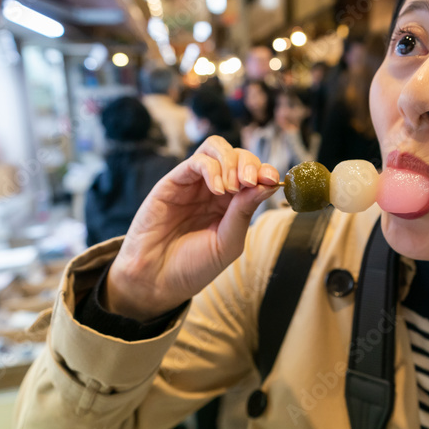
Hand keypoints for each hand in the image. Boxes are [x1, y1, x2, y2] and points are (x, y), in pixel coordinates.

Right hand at [106, 136, 280, 320]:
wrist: (156, 280)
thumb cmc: (193, 266)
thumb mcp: (228, 242)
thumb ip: (245, 212)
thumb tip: (269, 184)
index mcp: (231, 204)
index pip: (253, 174)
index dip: (265, 171)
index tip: (272, 179)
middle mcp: (214, 189)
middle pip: (238, 156)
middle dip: (250, 164)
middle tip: (251, 182)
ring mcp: (194, 183)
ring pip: (217, 148)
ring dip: (231, 161)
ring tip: (233, 187)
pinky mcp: (173, 181)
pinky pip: (197, 161)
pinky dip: (212, 169)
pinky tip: (217, 190)